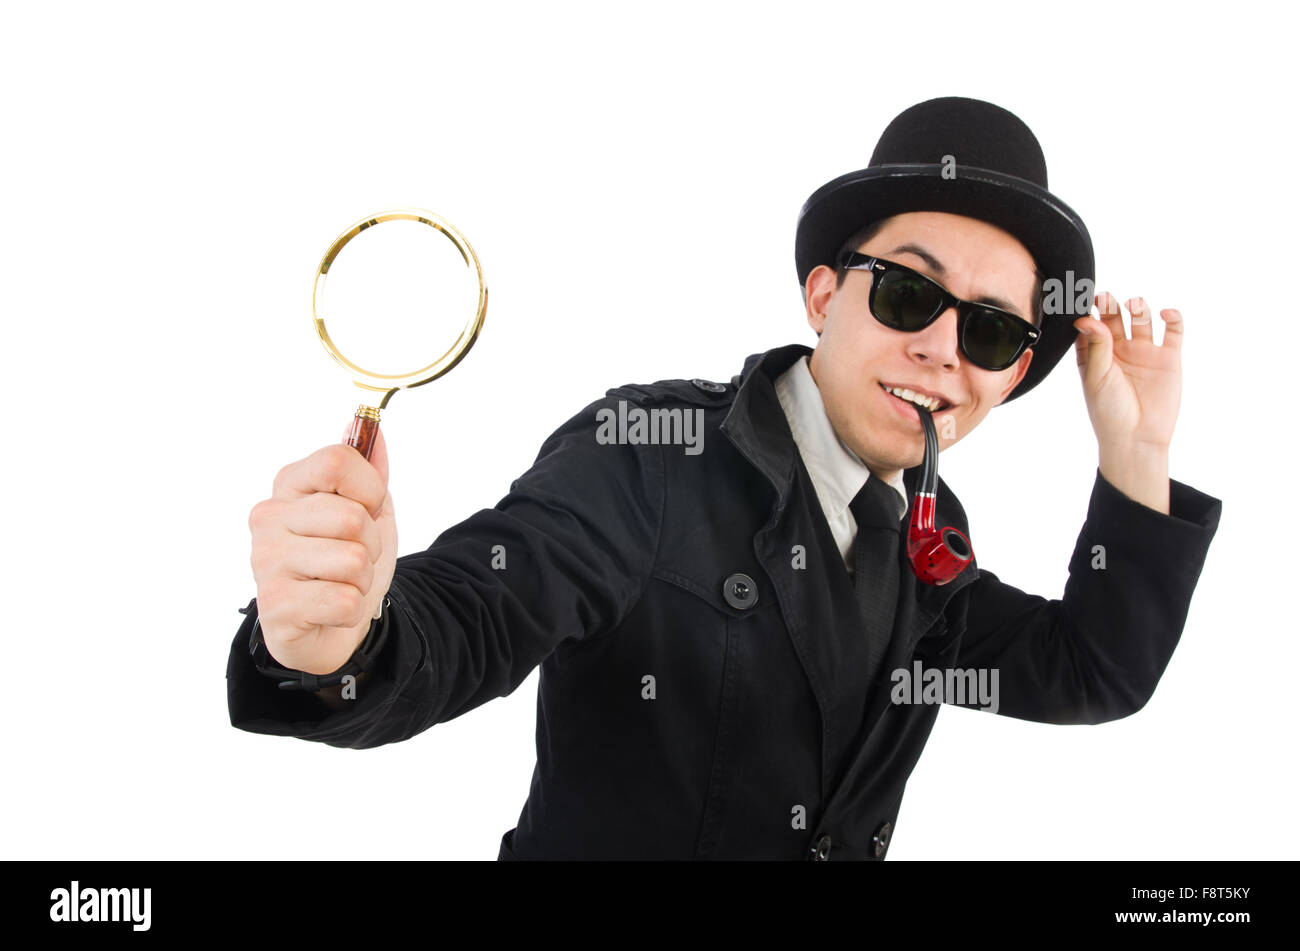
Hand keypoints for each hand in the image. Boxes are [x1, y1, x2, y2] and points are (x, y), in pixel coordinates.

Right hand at [247, 425, 397, 674]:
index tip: (366, 509)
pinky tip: (330, 608)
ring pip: (353, 560)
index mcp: (289, 484)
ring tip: (341, 582)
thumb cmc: (344, 562)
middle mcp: (268, 517)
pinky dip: (351, 608)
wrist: (330, 626)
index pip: (338, 461)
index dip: (370, 489)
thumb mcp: (368, 511)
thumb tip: (375, 432)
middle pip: (352, 516)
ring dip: (363, 578)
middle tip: (353, 557)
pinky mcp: (275, 605)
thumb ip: (370, 472)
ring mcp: (266, 561)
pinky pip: (344, 600)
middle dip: (371, 543)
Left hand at [1073, 292, 1182, 451]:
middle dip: (1110, 305)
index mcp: (1095, 354)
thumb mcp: (1096, 377)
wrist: (1137, 437)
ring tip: (1134, 305)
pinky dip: (1172, 318)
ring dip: (1138, 308)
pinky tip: (1165, 313)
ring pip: (1141, 320)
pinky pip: (1172, 331)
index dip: (1087, 311)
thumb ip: (1096, 347)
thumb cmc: (1109, 411)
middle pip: (1114, 318)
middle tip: (1106, 297)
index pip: (1090, 326)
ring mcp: (1144, 352)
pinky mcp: (1168, 358)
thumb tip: (1088, 318)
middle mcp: (1119, 349)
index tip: (1081, 298)